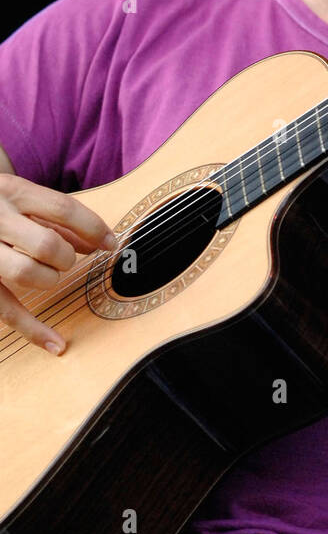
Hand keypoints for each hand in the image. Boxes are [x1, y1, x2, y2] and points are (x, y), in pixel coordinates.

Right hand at [0, 173, 115, 353]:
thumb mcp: (21, 198)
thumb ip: (58, 219)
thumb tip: (99, 243)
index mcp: (11, 191)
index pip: (63, 208)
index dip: (94, 228)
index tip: (112, 243)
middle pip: (45, 244)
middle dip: (65, 257)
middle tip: (63, 259)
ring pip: (24, 274)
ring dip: (47, 279)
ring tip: (45, 273)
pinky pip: (5, 309)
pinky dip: (32, 329)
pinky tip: (55, 343)